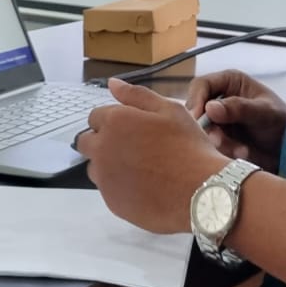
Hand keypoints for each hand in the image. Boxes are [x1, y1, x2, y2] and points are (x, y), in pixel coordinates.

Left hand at [75, 79, 225, 233]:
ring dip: (108, 165)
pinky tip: (144, 186)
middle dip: (102, 141)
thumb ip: (136, 95)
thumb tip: (112, 84)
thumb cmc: (188, 146)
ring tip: (140, 168)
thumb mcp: (169, 109)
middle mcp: (102, 149)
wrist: (199, 191)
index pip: (95, 117)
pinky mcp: (111, 202)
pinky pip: (107, 189)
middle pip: (86, 142)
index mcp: (114, 121)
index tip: (131, 128)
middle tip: (132, 148)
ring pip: (95, 167)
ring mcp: (105, 178)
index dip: (113, 120)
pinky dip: (119, 186)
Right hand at [185, 70, 285, 172]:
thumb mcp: (264, 112)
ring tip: (241, 150)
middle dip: (206, 127)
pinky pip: (210, 146)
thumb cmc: (283, 121)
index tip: (197, 118)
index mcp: (229, 82)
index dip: (196, 100)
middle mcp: (219, 99)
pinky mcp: (220, 139)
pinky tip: (244, 154)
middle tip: (218, 140)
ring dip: (219, 142)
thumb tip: (209, 108)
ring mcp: (218, 121)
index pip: (200, 85)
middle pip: (195, 110)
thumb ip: (239, 108)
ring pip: (202, 131)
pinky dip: (224, 152)